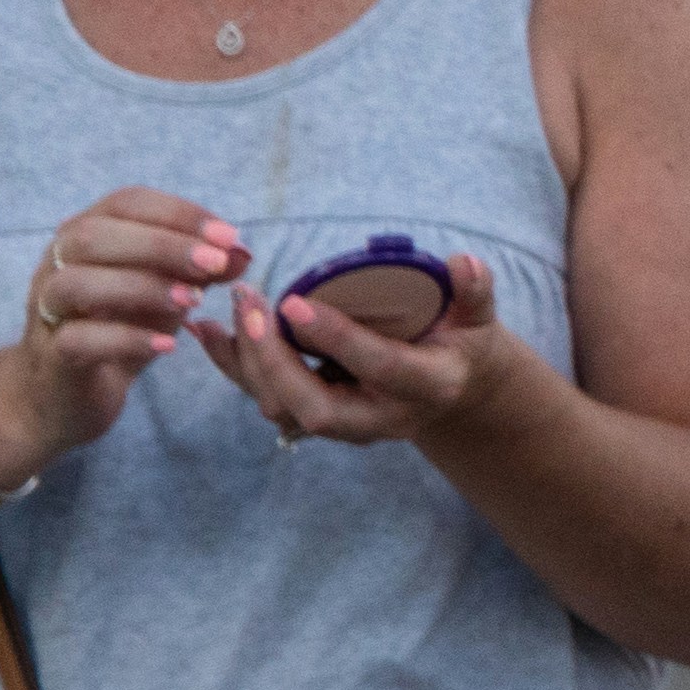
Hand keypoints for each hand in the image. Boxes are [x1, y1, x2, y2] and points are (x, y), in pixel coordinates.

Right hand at [0, 188, 241, 484]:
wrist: (72, 393)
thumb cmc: (123, 326)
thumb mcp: (170, 292)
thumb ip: (202, 270)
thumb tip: (240, 252)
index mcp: (87, 234)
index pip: (126, 202)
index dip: (178, 213)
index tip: (228, 236)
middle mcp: (56, 264)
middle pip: (93, 235)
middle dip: (160, 244)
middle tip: (214, 264)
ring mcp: (46, 309)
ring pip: (76, 282)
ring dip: (141, 287)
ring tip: (193, 303)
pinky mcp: (49, 354)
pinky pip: (76, 339)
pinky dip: (125, 339)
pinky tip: (164, 346)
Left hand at [214, 253, 509, 450]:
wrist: (454, 391)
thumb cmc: (463, 344)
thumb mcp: (479, 319)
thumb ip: (474, 293)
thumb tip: (464, 263)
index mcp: (427, 387)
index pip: (379, 367)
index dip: (336, 338)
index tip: (294, 301)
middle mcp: (382, 418)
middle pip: (315, 408)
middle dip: (275, 362)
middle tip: (253, 308)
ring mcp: (346, 427)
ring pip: (282, 408)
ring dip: (249, 362)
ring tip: (233, 308)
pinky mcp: (316, 420)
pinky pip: (266, 398)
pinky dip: (234, 366)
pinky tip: (210, 330)